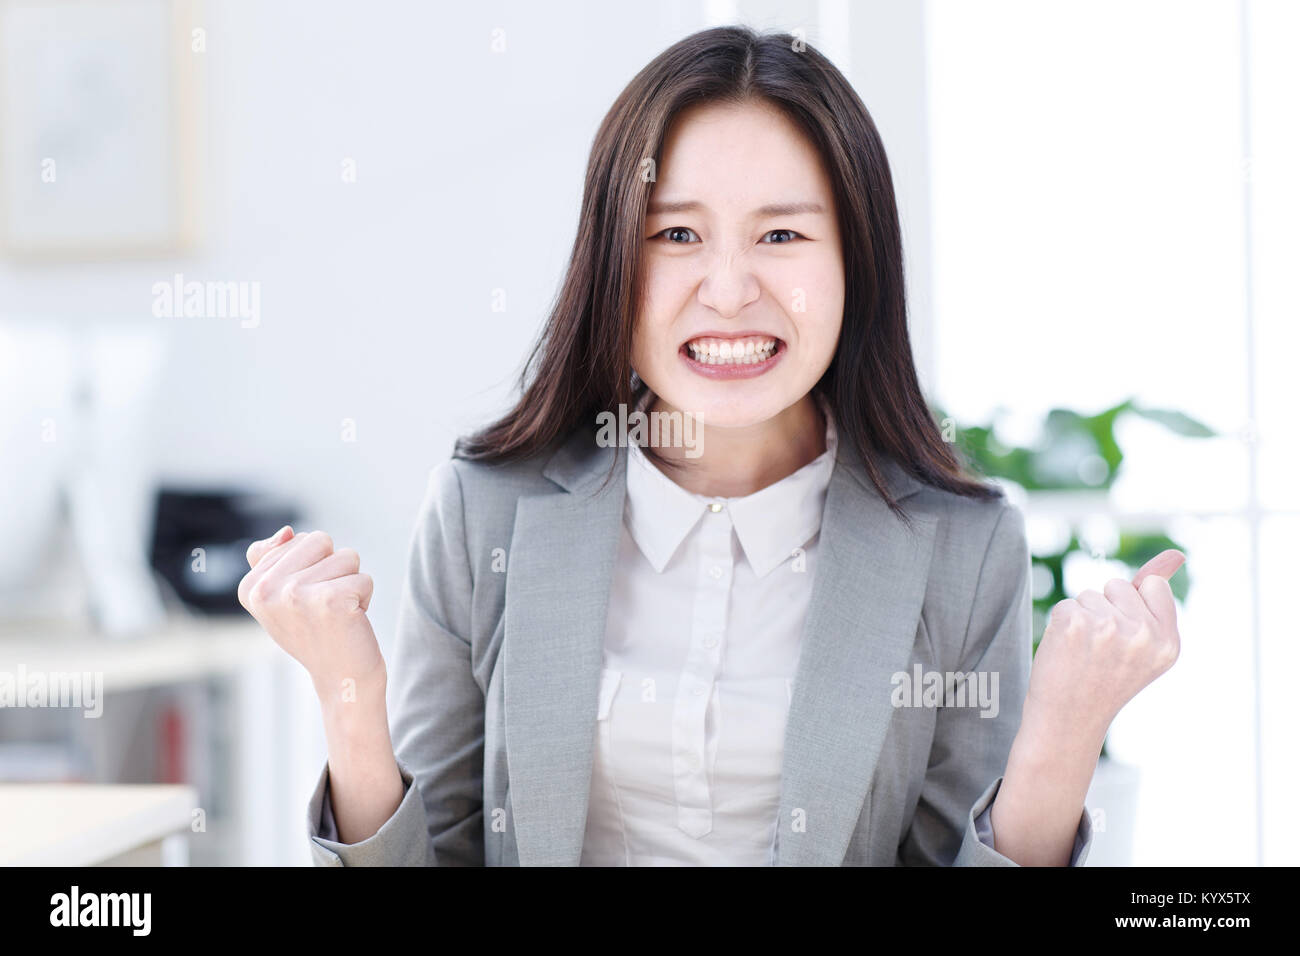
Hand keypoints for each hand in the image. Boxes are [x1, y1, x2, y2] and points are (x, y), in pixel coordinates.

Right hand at [237, 525, 385, 702]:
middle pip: (321, 540)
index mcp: (250, 587)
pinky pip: (364, 578)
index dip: (312, 567)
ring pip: (346, 557)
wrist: (341, 678)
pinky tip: (351, 622)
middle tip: (324, 606)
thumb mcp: (282, 597)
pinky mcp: (331, 601)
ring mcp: (296, 595)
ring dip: (350, 583)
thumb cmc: (316, 631)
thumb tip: (287, 532)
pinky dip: (365, 598)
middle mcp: (266, 590)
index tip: (305, 601)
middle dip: (333, 569)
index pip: (298, 539)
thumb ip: (273, 558)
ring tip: (337, 614)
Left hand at [1022, 549, 1184, 746]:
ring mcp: (1108, 627)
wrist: (1067, 720)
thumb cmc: (1103, 680)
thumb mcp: (1143, 644)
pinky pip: (1066, 604)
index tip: (1125, 639)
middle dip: (1105, 609)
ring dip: (1082, 618)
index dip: (1133, 606)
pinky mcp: (1074, 622)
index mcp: (1169, 642)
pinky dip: (1061, 625)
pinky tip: (1066, 653)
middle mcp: (1143, 634)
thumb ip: (1156, 598)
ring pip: (1089, 594)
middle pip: (1117, 585)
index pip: (1154, 585)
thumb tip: (1177, 553)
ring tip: (1083, 655)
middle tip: (1101, 651)